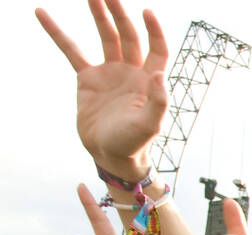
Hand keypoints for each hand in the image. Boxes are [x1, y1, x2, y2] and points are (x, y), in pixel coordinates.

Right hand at [37, 0, 168, 179]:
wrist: (110, 155)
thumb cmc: (133, 144)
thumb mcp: (149, 126)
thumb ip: (158, 102)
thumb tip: (160, 74)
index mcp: (150, 80)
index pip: (156, 49)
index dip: (154, 30)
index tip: (146, 12)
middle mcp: (132, 72)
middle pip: (129, 35)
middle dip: (119, 13)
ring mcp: (110, 73)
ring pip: (106, 37)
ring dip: (100, 15)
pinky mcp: (89, 79)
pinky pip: (72, 50)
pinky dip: (58, 33)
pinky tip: (42, 14)